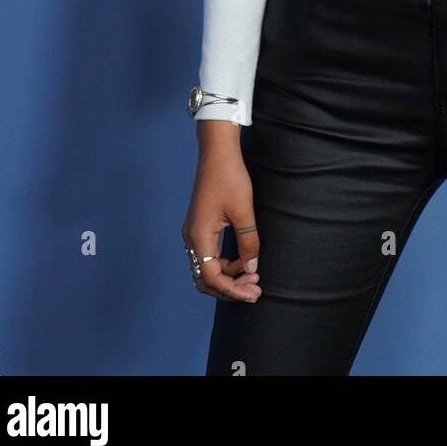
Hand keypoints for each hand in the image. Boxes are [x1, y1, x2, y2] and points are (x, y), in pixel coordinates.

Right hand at [181, 135, 261, 303]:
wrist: (218, 153)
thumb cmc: (230, 177)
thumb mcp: (244, 211)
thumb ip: (248, 242)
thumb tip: (252, 269)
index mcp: (199, 236)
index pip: (212, 277)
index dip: (233, 290)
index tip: (253, 293)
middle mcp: (192, 238)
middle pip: (205, 279)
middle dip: (229, 289)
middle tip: (254, 291)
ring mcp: (194, 233)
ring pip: (207, 268)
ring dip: (229, 277)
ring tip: (253, 277)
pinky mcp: (200, 227)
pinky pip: (209, 256)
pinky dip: (226, 264)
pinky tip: (244, 261)